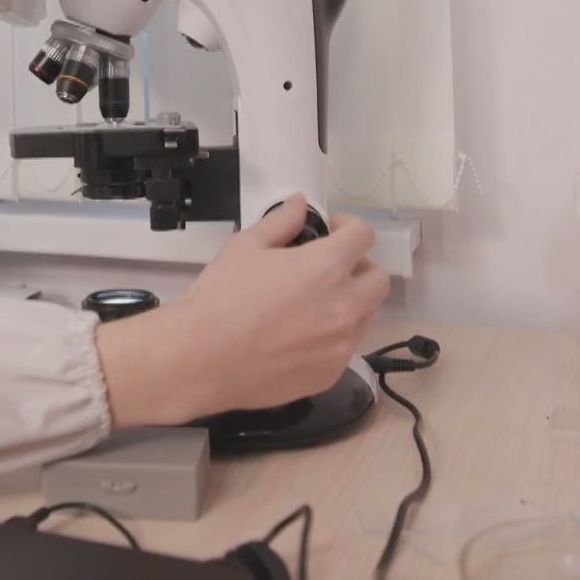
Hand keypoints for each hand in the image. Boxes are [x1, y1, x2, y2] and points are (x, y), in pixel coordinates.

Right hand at [94, 194, 390, 427]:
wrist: (201, 359)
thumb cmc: (220, 299)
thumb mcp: (246, 247)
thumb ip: (281, 222)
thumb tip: (300, 205)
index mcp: (327, 268)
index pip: (364, 236)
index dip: (348, 227)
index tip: (332, 232)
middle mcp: (344, 306)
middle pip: (378, 279)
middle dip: (358, 267)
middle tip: (329, 268)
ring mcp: (340, 345)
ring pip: (367, 316)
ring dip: (351, 303)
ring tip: (315, 303)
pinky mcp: (330, 374)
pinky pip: (345, 348)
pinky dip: (334, 337)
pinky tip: (301, 336)